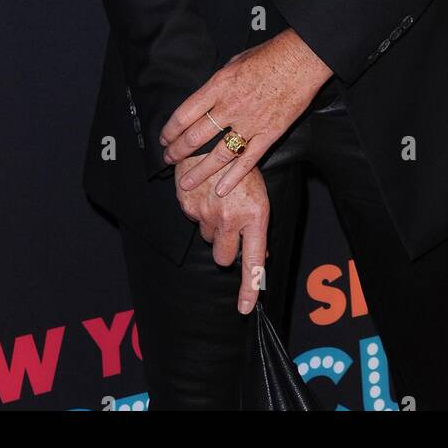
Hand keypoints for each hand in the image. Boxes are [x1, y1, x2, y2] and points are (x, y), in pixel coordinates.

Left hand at [159, 28, 333, 197]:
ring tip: (187, 183)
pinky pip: (248, 160)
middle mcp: (230, 106)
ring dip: (200, 171)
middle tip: (169, 160)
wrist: (302, 58)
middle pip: (195, 137)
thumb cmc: (270, 55)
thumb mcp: (234, 61)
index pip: (184, 114)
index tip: (165, 138)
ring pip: (218, 155)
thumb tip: (208, 95)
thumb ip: (219, 83)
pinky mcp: (270, 133)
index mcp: (218, 86)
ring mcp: (250, 122)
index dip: (170, 130)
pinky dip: (233, 177)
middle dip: (178, 152)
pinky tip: (221, 189)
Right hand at [173, 154, 270, 312]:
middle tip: (230, 227)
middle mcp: (230, 218)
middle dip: (225, 249)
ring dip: (212, 227)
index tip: (245, 309)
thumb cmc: (243, 168)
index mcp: (254, 216)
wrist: (215, 138)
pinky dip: (198, 211)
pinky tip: (205, 192)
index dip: (249, 288)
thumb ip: (258, 228)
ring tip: (219, 200)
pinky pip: (193, 220)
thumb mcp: (260, 196)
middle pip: (223, 257)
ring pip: (207, 238)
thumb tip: (260, 259)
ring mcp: (206, 213)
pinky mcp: (187, 205)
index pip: (252, 261)